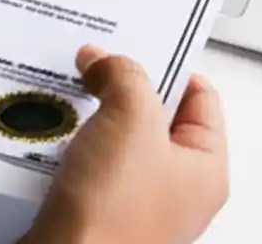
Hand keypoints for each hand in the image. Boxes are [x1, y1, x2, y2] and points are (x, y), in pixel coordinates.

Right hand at [23, 46, 228, 243]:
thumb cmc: (111, 212)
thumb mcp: (130, 117)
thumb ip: (124, 74)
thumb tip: (104, 61)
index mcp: (206, 170)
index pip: (201, 98)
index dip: (169, 66)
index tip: (135, 47)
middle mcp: (177, 191)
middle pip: (155, 117)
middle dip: (122, 90)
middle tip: (97, 68)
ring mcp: (138, 204)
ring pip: (118, 141)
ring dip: (94, 118)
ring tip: (72, 99)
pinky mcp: (101, 213)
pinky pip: (91, 166)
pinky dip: (74, 146)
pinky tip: (55, 135)